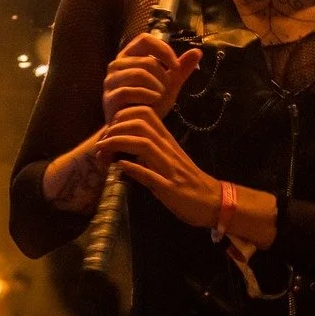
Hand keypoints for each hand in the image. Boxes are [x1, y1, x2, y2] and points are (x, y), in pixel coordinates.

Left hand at [97, 105, 218, 227]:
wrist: (212, 201)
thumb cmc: (187, 180)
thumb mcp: (167, 159)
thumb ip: (149, 150)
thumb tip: (125, 144)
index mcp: (167, 142)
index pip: (146, 115)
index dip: (123, 116)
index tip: (109, 129)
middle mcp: (168, 150)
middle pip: (141, 125)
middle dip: (116, 129)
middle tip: (102, 142)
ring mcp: (169, 168)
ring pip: (144, 145)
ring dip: (119, 144)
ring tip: (103, 152)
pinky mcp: (170, 188)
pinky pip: (151, 175)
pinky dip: (134, 168)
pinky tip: (119, 166)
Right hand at [103, 34, 202, 122]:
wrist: (134, 128)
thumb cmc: (149, 103)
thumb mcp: (168, 84)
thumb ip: (181, 69)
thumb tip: (198, 51)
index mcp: (130, 56)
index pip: (145, 39)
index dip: (163, 50)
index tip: (176, 67)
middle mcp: (117, 65)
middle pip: (146, 61)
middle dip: (163, 76)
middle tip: (166, 90)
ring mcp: (111, 81)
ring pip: (139, 74)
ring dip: (156, 87)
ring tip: (159, 97)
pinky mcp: (109, 97)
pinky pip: (130, 91)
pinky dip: (147, 97)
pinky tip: (153, 103)